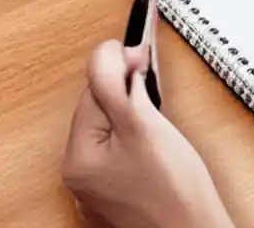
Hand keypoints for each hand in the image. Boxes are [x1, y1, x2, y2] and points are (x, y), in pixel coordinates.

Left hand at [62, 41, 234, 227]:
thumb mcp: (143, 124)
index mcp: (76, 159)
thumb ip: (118, 84)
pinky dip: (137, 145)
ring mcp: (97, 191)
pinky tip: (159, 153)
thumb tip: (109, 53)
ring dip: (133, 119)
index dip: (117, 70)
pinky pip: (121, 158)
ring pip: (112, 135)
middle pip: (99, 114)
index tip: (139, 53)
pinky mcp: (118, 199)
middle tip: (152, 86)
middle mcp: (79, 177)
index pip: (91, 93)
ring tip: (158, 127)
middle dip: (126, 97)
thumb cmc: (176, 194)